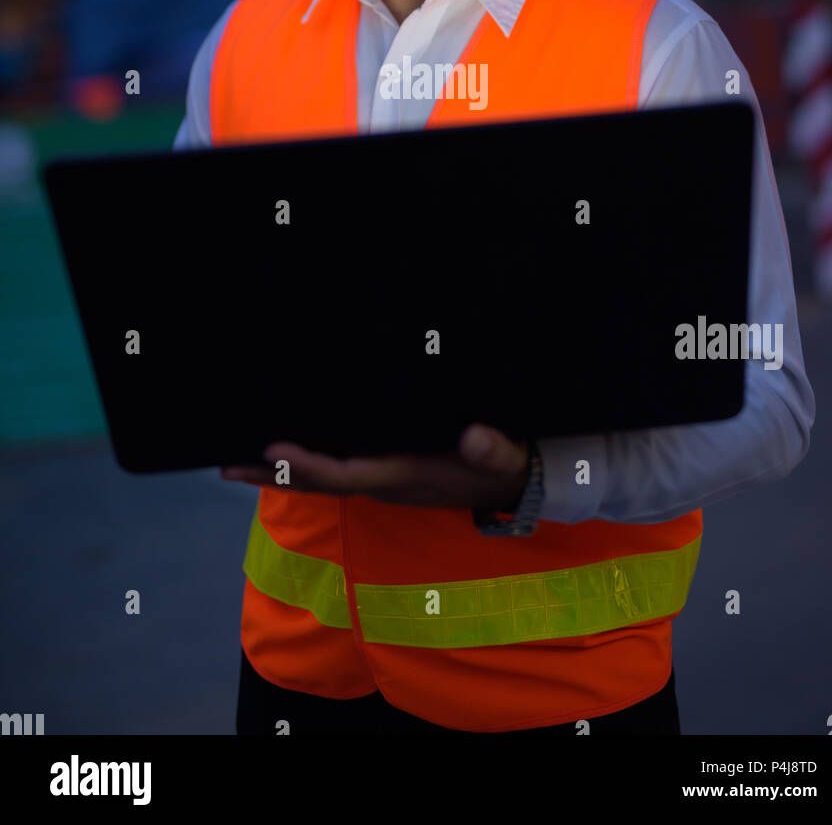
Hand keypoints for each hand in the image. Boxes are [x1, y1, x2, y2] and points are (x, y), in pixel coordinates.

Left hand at [220, 423, 529, 509]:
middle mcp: (383, 484)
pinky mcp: (383, 471)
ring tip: (235, 461)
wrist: (514, 484)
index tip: (271, 451)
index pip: (345, 474)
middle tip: (225, 466)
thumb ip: (493, 449)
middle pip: (317, 482)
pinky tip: (279, 453)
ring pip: (320, 478)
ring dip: (278, 471)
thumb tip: (476, 438)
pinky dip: (302, 463)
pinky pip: (334, 469)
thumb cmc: (503, 464)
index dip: (307, 465)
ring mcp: (380, 480)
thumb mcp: (505, 456)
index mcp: (403, 476)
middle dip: (272, 476)